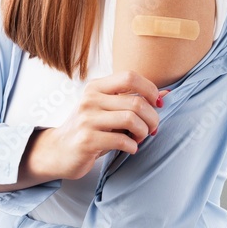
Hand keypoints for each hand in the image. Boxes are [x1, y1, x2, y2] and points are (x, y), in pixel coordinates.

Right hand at [35, 71, 168, 179]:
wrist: (60, 150)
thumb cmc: (89, 129)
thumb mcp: (108, 110)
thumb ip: (133, 101)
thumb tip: (166, 94)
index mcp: (96, 87)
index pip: (130, 76)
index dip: (150, 89)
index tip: (155, 104)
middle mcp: (90, 99)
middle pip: (136, 102)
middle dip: (152, 118)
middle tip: (152, 129)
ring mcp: (87, 119)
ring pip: (131, 119)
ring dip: (144, 132)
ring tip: (139, 138)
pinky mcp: (87, 140)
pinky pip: (122, 140)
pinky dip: (133, 146)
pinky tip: (130, 148)